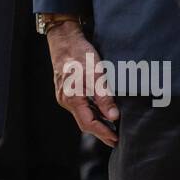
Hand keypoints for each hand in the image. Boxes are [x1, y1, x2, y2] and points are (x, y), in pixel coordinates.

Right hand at [46, 20, 118, 146]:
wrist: (64, 39)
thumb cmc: (79, 54)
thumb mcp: (95, 74)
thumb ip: (104, 97)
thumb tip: (113, 117)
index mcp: (72, 98)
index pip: (88, 124)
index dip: (103, 133)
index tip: (115, 140)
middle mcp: (65, 99)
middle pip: (84, 122)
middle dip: (100, 132)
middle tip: (115, 139)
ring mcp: (64, 95)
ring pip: (81, 115)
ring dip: (96, 122)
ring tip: (111, 128)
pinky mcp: (66, 90)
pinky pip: (79, 106)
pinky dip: (91, 112)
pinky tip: (100, 112)